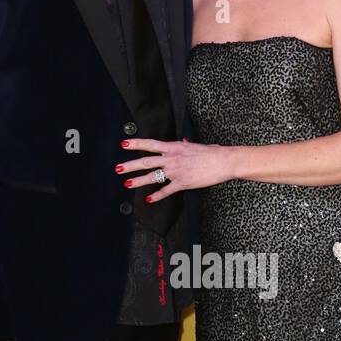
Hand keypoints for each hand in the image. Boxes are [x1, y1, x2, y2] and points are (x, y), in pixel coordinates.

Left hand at [116, 136, 232, 201]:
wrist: (222, 161)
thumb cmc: (211, 153)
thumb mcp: (195, 145)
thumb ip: (186, 145)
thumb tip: (184, 142)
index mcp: (174, 147)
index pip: (150, 144)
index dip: (136, 144)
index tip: (124, 145)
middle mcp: (171, 159)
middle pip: (146, 162)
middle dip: (130, 166)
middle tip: (118, 168)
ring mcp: (175, 172)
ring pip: (152, 177)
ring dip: (137, 181)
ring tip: (127, 184)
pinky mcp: (182, 183)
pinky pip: (166, 191)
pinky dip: (156, 196)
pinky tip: (149, 199)